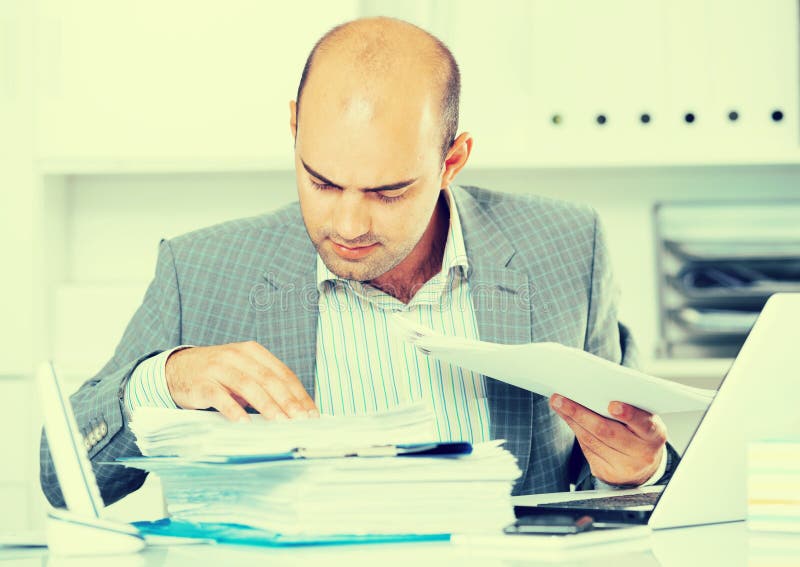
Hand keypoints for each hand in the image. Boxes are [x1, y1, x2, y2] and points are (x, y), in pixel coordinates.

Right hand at [165, 341, 318, 421]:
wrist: (177, 368)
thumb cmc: (219, 375)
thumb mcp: (244, 373)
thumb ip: (265, 386)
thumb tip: (294, 412)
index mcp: (254, 352)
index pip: (283, 373)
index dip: (299, 394)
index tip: (312, 414)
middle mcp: (238, 356)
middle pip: (269, 379)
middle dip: (288, 401)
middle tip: (302, 420)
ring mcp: (219, 368)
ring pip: (248, 385)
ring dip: (266, 405)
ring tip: (280, 422)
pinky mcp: (202, 383)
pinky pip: (220, 396)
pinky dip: (233, 409)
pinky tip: (244, 422)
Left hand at [550, 393, 666, 485]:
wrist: (644, 464)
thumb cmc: (640, 432)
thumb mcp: (644, 420)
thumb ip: (629, 408)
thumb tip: (594, 389)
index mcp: (654, 435)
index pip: (644, 424)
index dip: (629, 414)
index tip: (613, 405)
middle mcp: (641, 454)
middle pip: (607, 432)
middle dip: (581, 413)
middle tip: (561, 399)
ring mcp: (623, 467)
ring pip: (592, 440)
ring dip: (571, 419)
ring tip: (558, 403)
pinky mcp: (606, 474)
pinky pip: (587, 449)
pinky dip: (576, 430)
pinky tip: (566, 417)